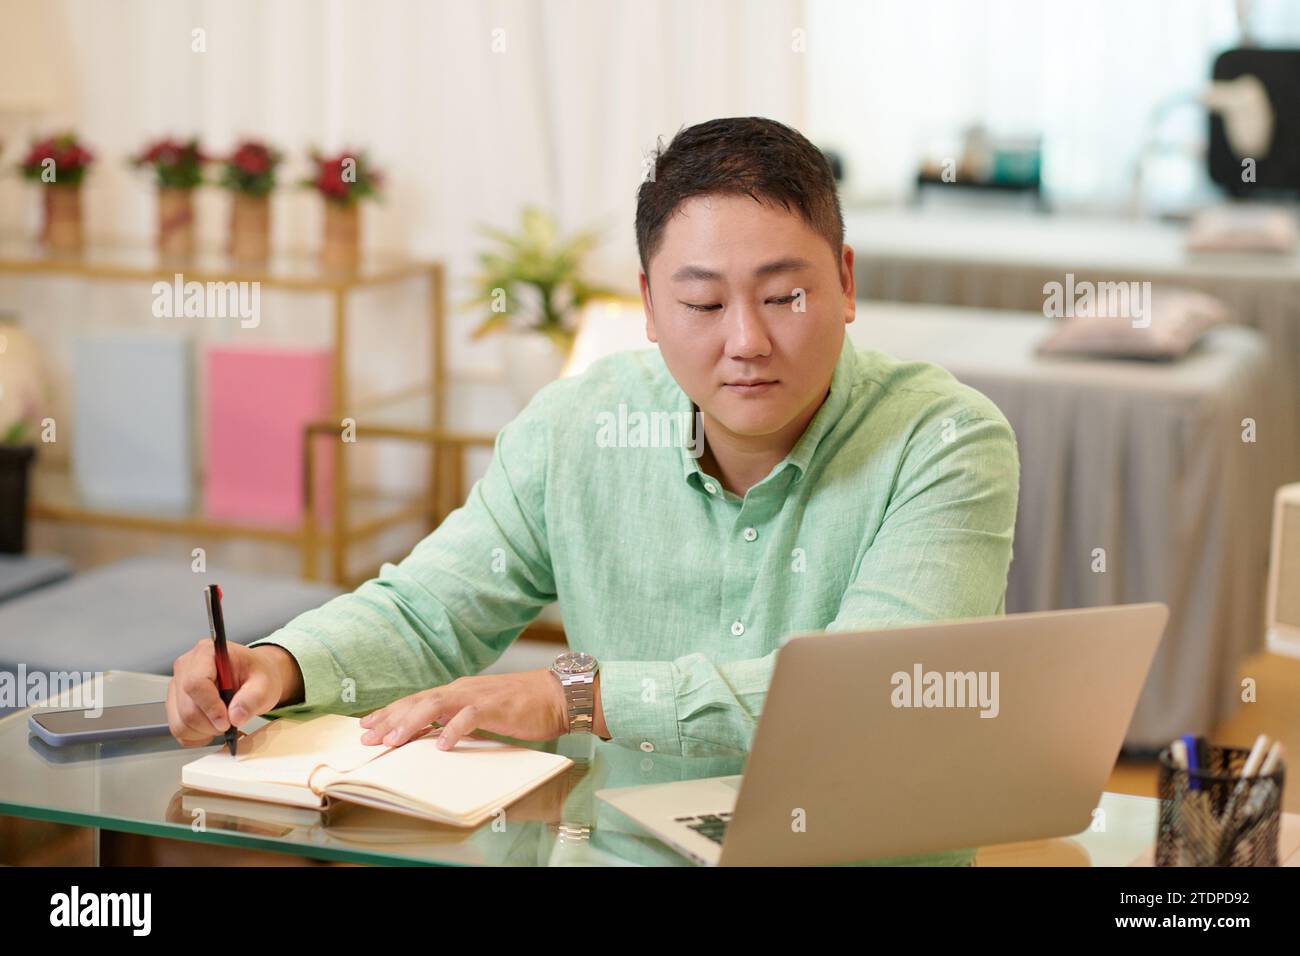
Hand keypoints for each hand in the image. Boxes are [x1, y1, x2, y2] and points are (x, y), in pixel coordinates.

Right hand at [166, 641, 299, 746]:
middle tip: (232, 721)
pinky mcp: (174, 705)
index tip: (227, 721)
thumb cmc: (255, 674)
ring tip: (224, 721)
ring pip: (180, 723)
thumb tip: (235, 716)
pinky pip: (179, 730)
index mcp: (207, 653)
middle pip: (187, 708)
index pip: (196, 683)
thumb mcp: (265, 683)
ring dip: (205, 731)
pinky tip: (212, 726)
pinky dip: (197, 736)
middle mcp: (186, 667)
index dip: (210, 707)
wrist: (253, 677)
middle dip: (212, 723)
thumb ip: (253, 698)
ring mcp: (177, 687)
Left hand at [359, 669, 566, 750]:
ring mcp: (478, 696)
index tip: (367, 726)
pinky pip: (470, 717)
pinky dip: (453, 729)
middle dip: (390, 719)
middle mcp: (462, 689)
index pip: (417, 700)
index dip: (391, 712)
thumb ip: (459, 720)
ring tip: (394, 740)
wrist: (557, 695)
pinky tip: (441, 744)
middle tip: (367, 737)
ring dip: (412, 722)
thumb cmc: (523, 707)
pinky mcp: (496, 706)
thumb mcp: (483, 713)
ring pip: (437, 705)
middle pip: (419, 701)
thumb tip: (433, 737)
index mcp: (458, 692)